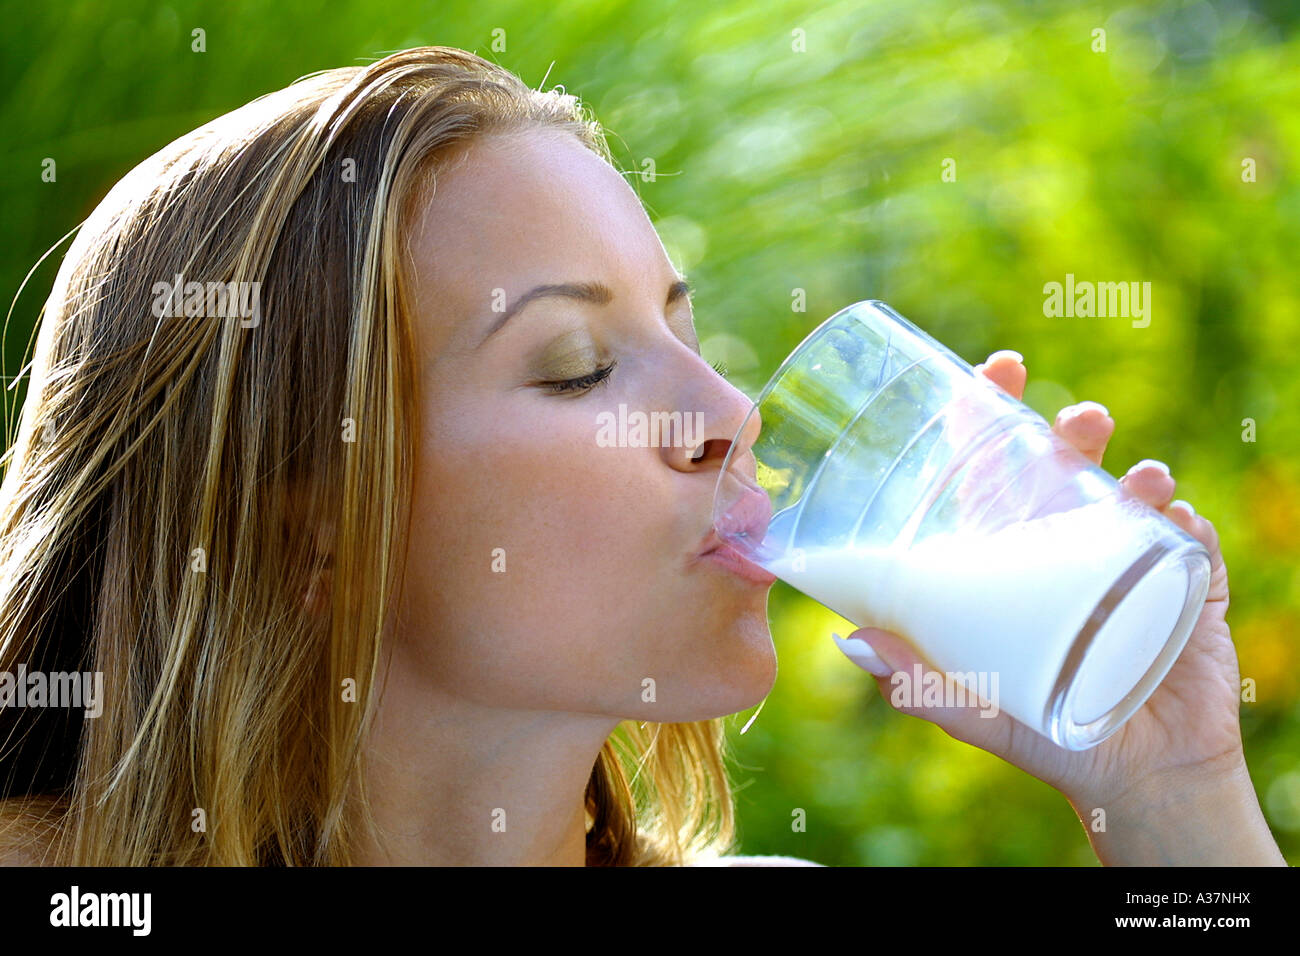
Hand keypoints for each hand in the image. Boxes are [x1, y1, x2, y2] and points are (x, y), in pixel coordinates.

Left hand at [834, 349, 1281, 862]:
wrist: (1139, 781)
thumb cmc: (1045, 736)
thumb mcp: (974, 711)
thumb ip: (919, 686)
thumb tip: (852, 641)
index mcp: (1009, 562)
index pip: (992, 475)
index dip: (991, 419)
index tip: (998, 369)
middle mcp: (1065, 551)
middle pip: (1065, 471)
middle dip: (1075, 433)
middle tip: (1084, 421)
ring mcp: (1128, 566)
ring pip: (1132, 498)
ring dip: (1139, 477)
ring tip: (1143, 479)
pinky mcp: (1186, 592)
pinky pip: (1193, 547)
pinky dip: (1190, 531)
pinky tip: (1182, 526)